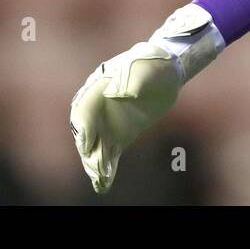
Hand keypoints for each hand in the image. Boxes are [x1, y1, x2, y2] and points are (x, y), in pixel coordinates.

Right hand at [69, 41, 181, 193]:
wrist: (167, 70)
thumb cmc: (153, 64)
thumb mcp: (146, 67)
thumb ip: (132, 79)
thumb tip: (119, 93)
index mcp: (97, 88)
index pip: (82, 111)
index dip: (84, 128)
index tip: (87, 144)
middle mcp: (97, 109)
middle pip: (86, 134)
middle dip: (89, 152)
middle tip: (97, 169)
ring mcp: (107, 123)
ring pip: (96, 148)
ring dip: (96, 165)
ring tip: (100, 181)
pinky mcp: (120, 135)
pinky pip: (110, 155)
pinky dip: (107, 170)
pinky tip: (104, 185)